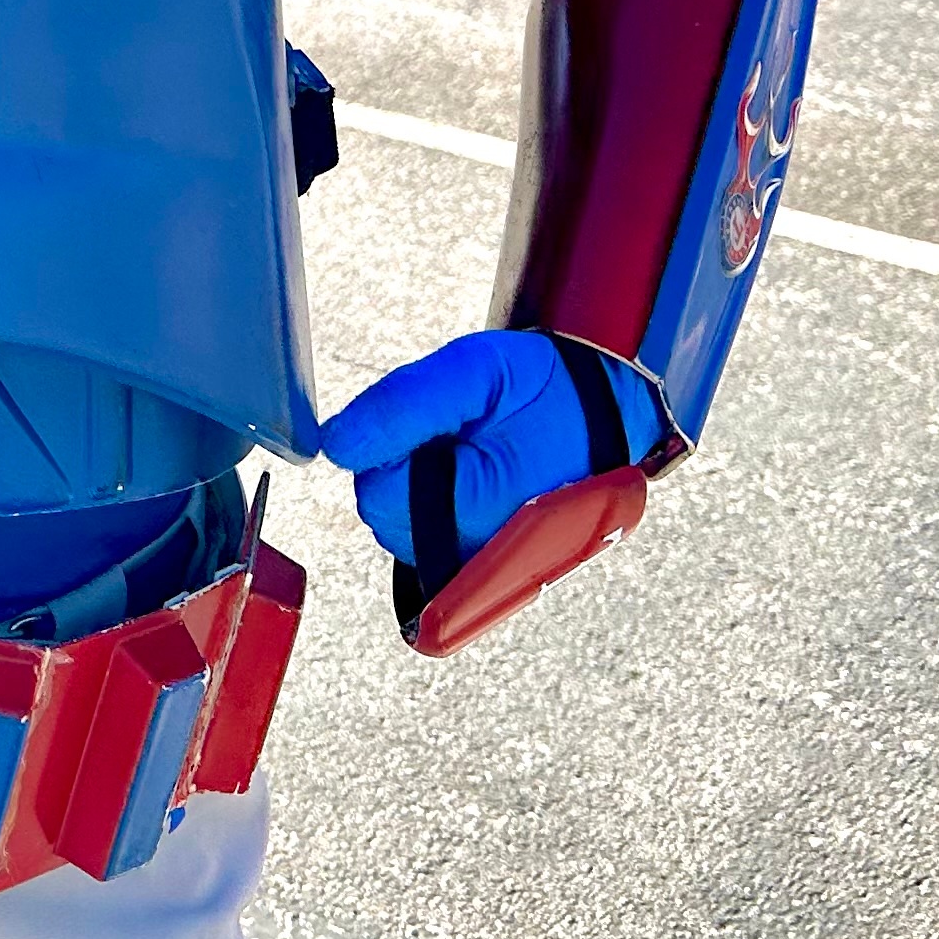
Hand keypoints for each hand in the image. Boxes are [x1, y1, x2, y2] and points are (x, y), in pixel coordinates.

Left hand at [318, 326, 667, 578]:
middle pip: (381, 513)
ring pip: (397, 524)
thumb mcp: (474, 371)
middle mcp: (476, 555)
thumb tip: (334, 444)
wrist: (605, 416)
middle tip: (458, 432)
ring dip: (414, 483)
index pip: (377, 494)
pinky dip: (428, 502)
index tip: (437, 421)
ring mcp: (478, 567)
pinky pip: (421, 534)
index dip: (390, 446)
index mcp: (478, 510)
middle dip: (401, 464)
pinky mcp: (478, 567)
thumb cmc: (544, 391)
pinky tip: (466, 476)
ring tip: (468, 452)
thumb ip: (402, 405)